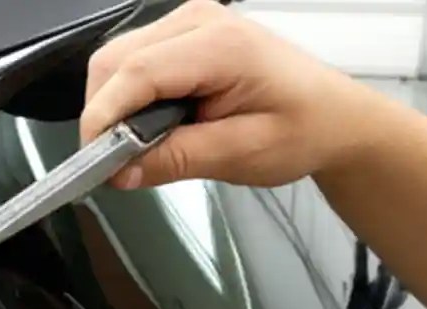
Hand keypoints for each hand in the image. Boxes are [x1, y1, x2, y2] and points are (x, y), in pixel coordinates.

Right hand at [80, 0, 385, 188]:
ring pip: (114, 63)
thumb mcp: (241, 154)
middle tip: (119, 165)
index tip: (94, 161)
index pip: (135, 72)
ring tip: (144, 147)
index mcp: (220, 44)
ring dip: (115, 109)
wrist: (332, 117)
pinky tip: (154, 126)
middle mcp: (198, 21)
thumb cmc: (303, 129)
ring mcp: (187, 23)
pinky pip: (131, 64)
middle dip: (105, 116)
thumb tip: (119, 170)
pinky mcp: (181, 37)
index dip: (104, 118)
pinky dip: (128, 100)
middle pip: (113, 62)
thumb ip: (176, 159)